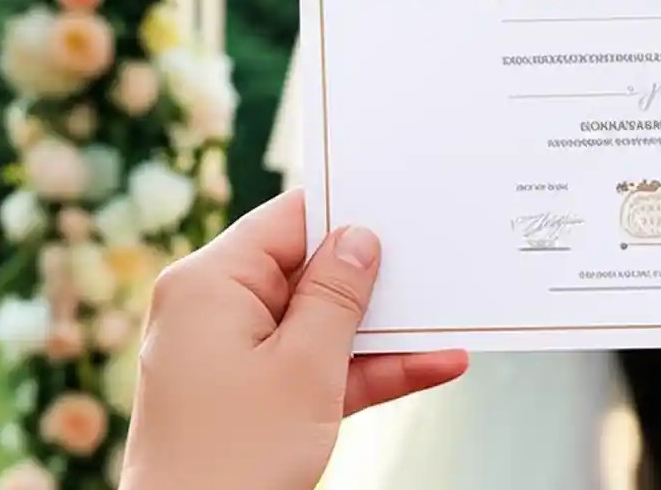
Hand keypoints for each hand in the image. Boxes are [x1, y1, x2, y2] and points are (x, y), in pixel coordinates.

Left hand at [121, 191, 468, 489]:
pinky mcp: (254, 397)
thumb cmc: (235, 456)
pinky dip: (368, 370)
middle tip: (437, 262)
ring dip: (384, 332)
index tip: (403, 204)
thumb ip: (338, 294)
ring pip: (321, 325)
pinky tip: (435, 366)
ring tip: (451, 321)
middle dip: (375, 278)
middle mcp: (214, 310)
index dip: (347, 211)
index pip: (288, 221)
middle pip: (309, 273)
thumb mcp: (305, 365)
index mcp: (209, 283)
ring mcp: (233, 355)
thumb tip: (360, 238)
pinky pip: (317, 367)